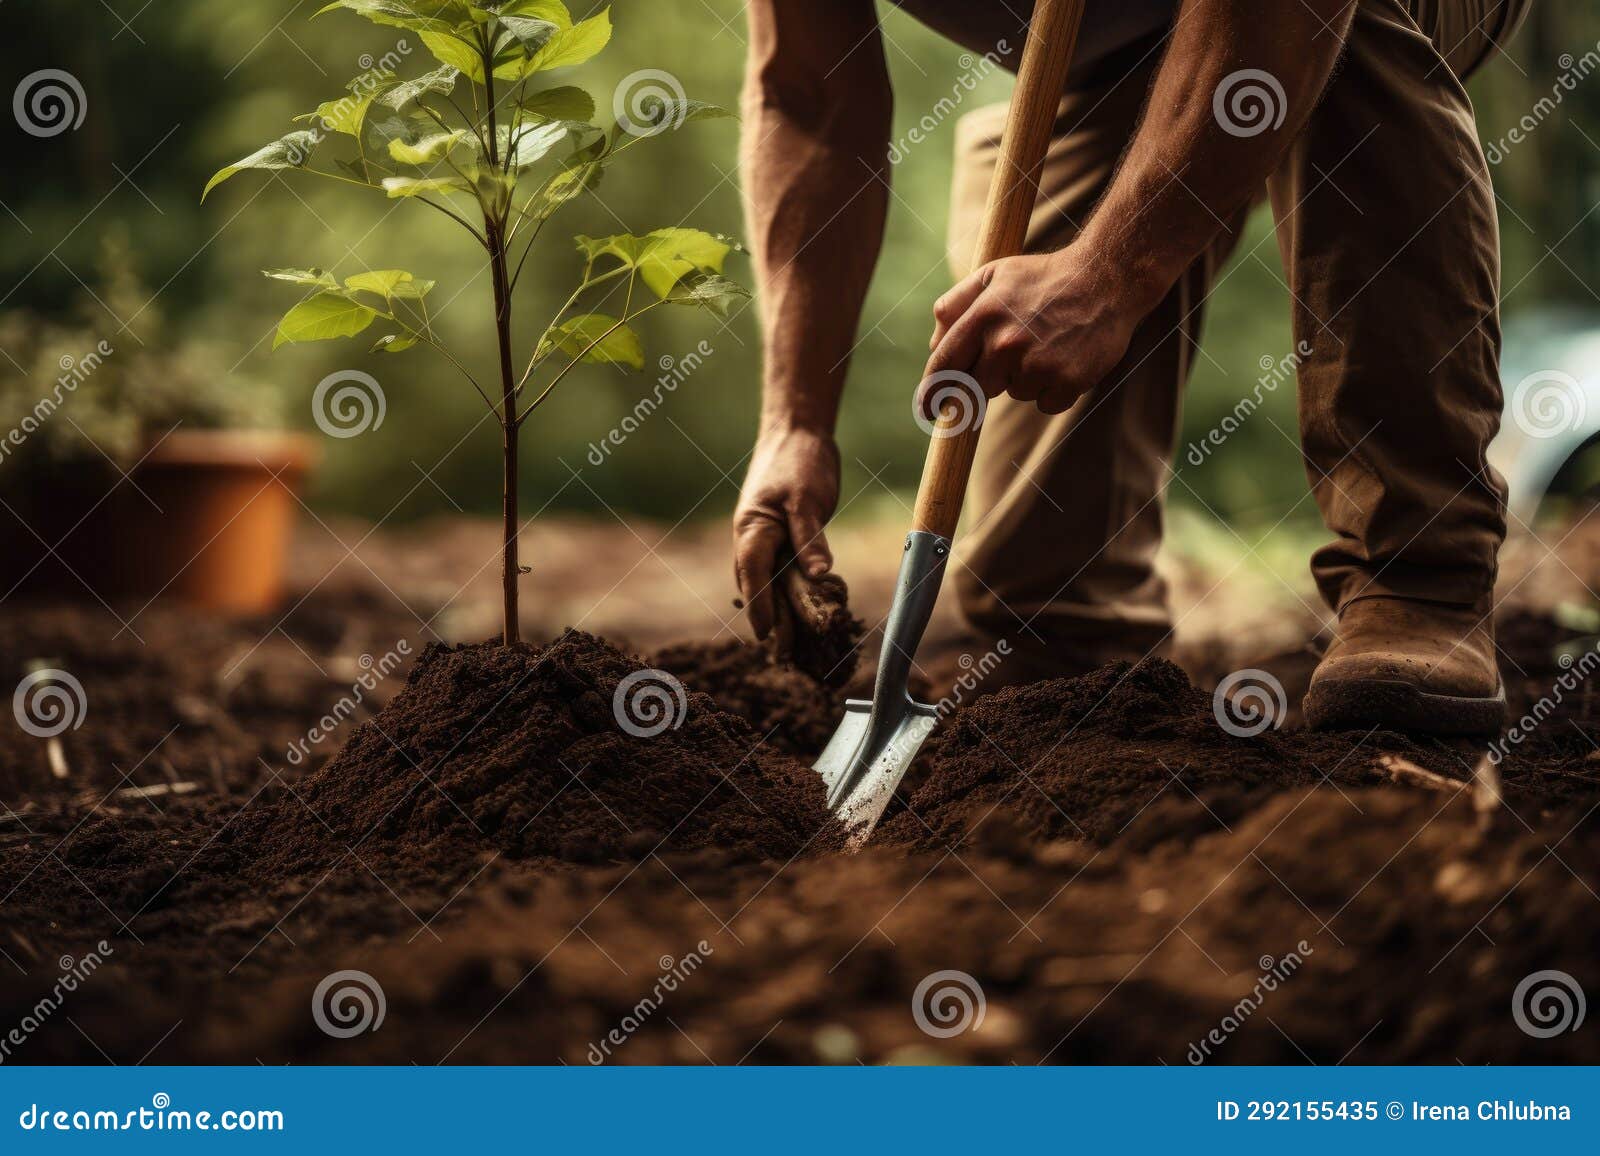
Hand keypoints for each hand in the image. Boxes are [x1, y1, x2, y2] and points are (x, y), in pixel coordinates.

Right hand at [733, 425, 840, 639]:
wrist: (796, 430)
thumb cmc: (798, 459)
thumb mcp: (807, 498)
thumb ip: (811, 537)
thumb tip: (817, 575)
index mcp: (753, 528)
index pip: (754, 575)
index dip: (760, 607)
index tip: (767, 636)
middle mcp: (754, 538)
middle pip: (759, 587)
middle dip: (769, 621)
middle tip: (783, 657)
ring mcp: (766, 538)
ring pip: (770, 583)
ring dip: (779, 612)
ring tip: (790, 646)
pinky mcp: (781, 537)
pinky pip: (782, 572)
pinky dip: (790, 593)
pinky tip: (800, 614)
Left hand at [921, 247, 1152, 416]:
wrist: (1108, 278)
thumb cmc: (1044, 278)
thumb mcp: (994, 274)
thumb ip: (956, 305)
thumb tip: (933, 346)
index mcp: (983, 315)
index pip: (944, 365)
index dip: (930, 393)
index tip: (926, 411)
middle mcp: (1006, 343)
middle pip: (978, 388)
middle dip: (991, 375)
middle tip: (1018, 347)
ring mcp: (1037, 365)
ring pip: (1015, 394)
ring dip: (1026, 379)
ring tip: (1048, 344)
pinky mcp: (1067, 381)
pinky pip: (1046, 404)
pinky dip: (1054, 389)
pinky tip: (1066, 358)